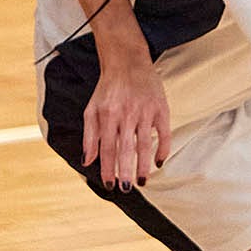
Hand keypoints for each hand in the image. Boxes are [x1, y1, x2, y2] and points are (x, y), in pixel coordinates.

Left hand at [83, 51, 171, 189]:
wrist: (128, 61)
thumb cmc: (108, 88)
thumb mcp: (91, 109)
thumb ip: (89, 136)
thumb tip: (86, 162)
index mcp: (107, 115)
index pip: (107, 148)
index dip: (108, 168)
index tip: (109, 184)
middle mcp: (126, 114)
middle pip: (126, 148)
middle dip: (126, 171)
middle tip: (127, 188)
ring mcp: (144, 111)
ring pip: (145, 143)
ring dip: (144, 164)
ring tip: (143, 180)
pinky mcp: (160, 108)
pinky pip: (164, 133)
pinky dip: (163, 148)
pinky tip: (159, 162)